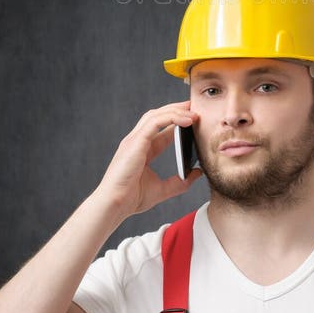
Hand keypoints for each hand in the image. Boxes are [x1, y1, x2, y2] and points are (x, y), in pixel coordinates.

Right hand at [95, 101, 201, 220]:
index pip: (161, 128)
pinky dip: (171, 117)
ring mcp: (134, 140)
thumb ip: (180, 182)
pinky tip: (187, 120)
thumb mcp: (162, 190)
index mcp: (142, 150)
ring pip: (156, 115)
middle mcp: (136, 141)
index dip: (178, 121)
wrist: (114, 205)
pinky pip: (154, 122)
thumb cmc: (131, 199)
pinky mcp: (135, 142)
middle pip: (157, 116)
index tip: (195, 119)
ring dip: (176, 110)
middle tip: (196, 107)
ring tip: (194, 112)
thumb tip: (198, 173)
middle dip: (176, 109)